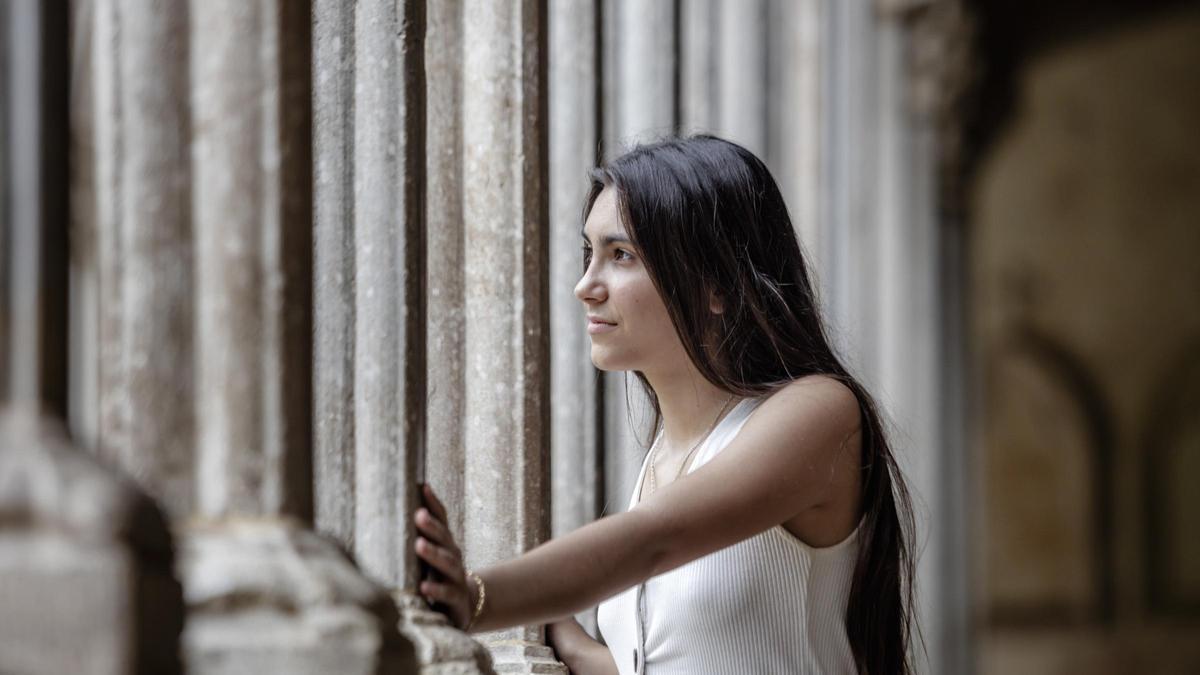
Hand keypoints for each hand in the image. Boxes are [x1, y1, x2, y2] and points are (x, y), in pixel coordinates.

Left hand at [413, 483, 474, 629]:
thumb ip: (416, 538)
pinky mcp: (457, 600)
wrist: (463, 606)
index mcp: (445, 544)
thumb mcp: (428, 557)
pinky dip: (436, 589)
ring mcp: (456, 577)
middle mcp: (454, 556)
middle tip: (418, 515)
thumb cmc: (438, 576)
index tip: (422, 487)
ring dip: (433, 553)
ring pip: (448, 563)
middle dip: (432, 526)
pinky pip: (447, 593)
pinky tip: (423, 586)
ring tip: (419, 545)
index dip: (434, 504)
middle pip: (444, 538)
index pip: (442, 520)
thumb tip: (387, 513)